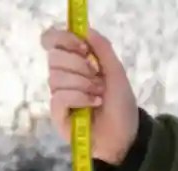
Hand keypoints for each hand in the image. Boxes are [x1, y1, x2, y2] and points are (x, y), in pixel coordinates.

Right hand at [40, 26, 138, 164]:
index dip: (63, 39)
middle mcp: (62, 76)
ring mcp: (58, 95)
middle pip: (54, 57)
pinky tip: (93, 103)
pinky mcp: (57, 114)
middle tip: (97, 76)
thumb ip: (102, 47)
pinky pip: (59, 97)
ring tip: (99, 94)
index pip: (52, 40)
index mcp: (73, 62)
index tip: (83, 48)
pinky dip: (79, 97)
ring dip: (83, 84)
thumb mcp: (116, 71)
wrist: (125, 133)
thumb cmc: (120, 103)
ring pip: (56, 77)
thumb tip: (85, 29)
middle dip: (79, 65)